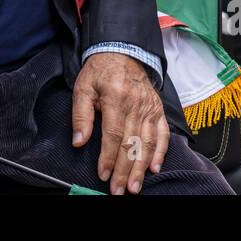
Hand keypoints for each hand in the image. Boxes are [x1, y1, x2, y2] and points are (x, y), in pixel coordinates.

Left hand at [72, 52, 168, 194]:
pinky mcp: (157, 110)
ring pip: (147, 143)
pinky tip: (154, 168)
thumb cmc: (100, 70)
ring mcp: (150, 108)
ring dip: (141, 168)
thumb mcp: (83, 87)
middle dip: (125, 171)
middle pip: (131, 144)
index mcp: (116, 97)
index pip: (113, 135)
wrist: (123, 50)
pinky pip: (162, 134)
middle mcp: (136, 104)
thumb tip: (79, 140)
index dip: (108, 158)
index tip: (103, 174)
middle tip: (119, 190)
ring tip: (135, 186)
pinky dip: (160, 152)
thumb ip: (81, 114)